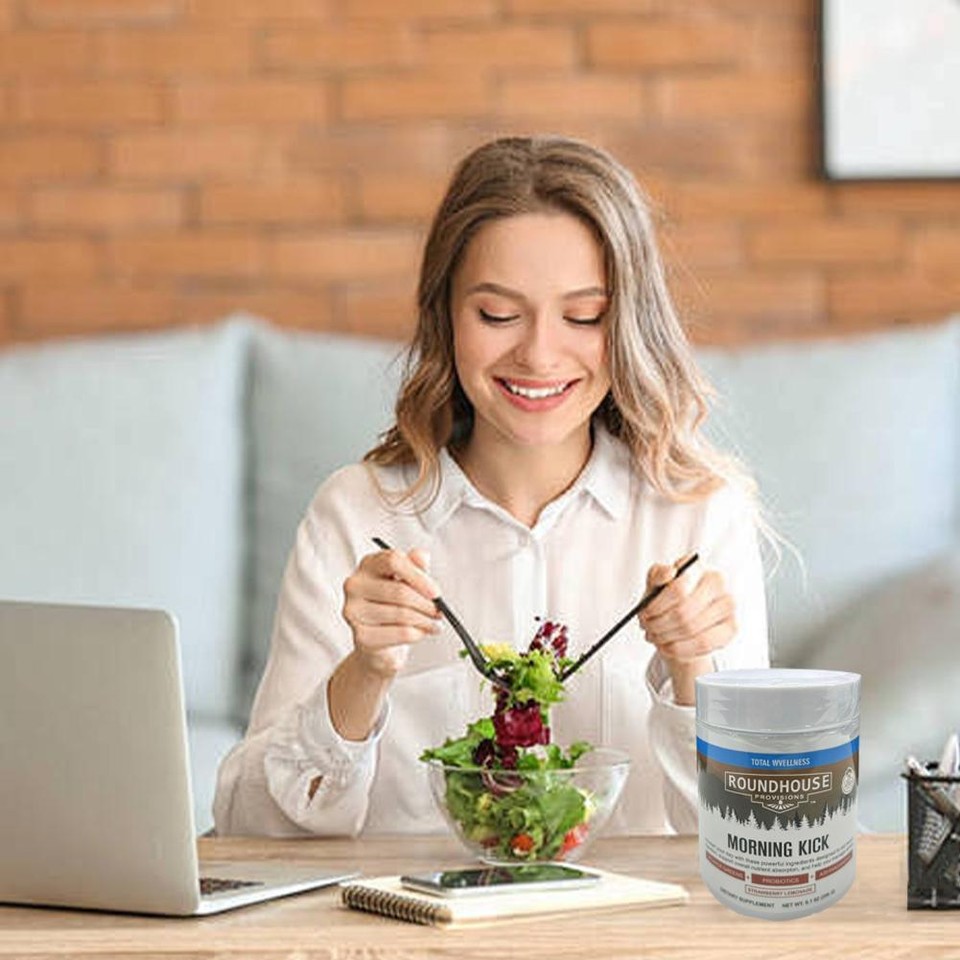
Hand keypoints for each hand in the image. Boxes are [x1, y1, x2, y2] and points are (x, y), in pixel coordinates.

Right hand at [342, 546, 441, 678]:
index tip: (436, 592)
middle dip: (427, 604)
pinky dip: (417, 634)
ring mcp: (354, 610)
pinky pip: (400, 633)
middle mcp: (355, 585)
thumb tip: (422, 556)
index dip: (418, 576)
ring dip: (425, 621)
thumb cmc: (395, 603)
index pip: (393, 561)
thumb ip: (415, 565)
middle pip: (400, 591)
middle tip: (440, 612)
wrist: (380, 639)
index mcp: (369, 564)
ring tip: (434, 624)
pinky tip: (421, 633)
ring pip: (402, 614)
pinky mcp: (361, 636)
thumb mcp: (409, 580)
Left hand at [638, 555, 735, 703]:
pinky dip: (679, 648)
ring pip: (691, 628)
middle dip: (659, 624)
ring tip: (654, 637)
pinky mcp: (732, 626)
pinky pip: (703, 643)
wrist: (682, 619)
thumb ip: (657, 575)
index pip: (678, 587)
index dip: (658, 605)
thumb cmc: (666, 599)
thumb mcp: (655, 585)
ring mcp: (727, 603)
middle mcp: (717, 580)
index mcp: (696, 564)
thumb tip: (669, 573)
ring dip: (666, 637)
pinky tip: (667, 646)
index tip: (645, 613)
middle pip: (683, 611)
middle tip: (647, 630)